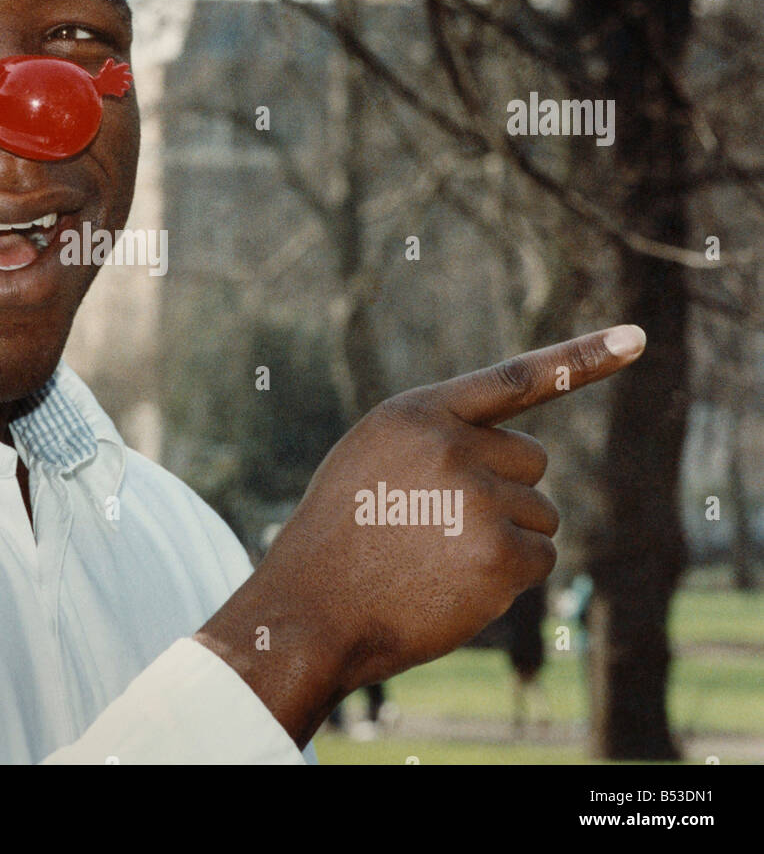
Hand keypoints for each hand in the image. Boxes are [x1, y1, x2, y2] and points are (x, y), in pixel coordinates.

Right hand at [195, 324, 645, 747]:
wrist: (311, 609)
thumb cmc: (341, 535)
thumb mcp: (372, 460)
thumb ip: (438, 438)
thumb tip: (528, 454)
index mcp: (415, 413)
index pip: (512, 379)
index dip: (580, 357)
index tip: (634, 337)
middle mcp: (451, 445)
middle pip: (532, 461)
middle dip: (504, 492)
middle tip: (441, 526)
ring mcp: (476, 498)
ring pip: (539, 514)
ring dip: (504, 539)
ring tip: (436, 558)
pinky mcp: (498, 554)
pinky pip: (540, 559)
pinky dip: (509, 578)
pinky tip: (455, 585)